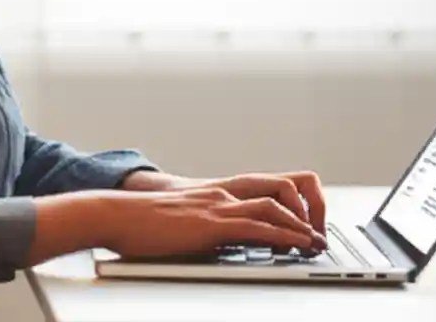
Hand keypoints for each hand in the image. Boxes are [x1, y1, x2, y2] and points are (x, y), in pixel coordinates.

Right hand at [95, 187, 326, 258]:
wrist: (117, 214)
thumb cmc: (140, 223)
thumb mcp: (179, 222)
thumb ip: (201, 228)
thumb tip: (213, 246)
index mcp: (215, 192)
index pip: (264, 189)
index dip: (290, 204)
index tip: (303, 224)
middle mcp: (222, 193)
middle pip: (278, 191)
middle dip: (305, 212)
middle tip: (318, 234)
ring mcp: (218, 206)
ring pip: (275, 207)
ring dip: (301, 225)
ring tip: (316, 242)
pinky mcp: (213, 224)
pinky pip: (259, 227)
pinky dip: (284, 235)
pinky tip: (296, 245)